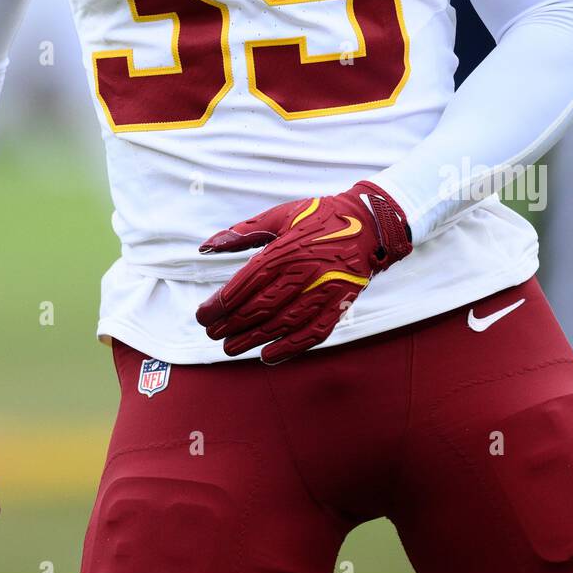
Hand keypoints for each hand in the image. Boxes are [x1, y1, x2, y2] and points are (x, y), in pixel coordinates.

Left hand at [195, 181, 411, 363]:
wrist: (370, 224)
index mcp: (286, 249)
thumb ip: (242, 232)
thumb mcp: (279, 216)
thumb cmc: (318, 218)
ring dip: (253, 339)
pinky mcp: (340, 305)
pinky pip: (314, 333)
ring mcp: (324, 291)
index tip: (202, 315)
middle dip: (231, 324)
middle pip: (261, 306)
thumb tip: (205, 246)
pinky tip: (269, 356)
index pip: (246, 282)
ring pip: (283, 323)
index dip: (222, 302)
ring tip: (230, 347)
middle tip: (211, 333)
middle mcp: (305, 272)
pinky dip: (290, 348)